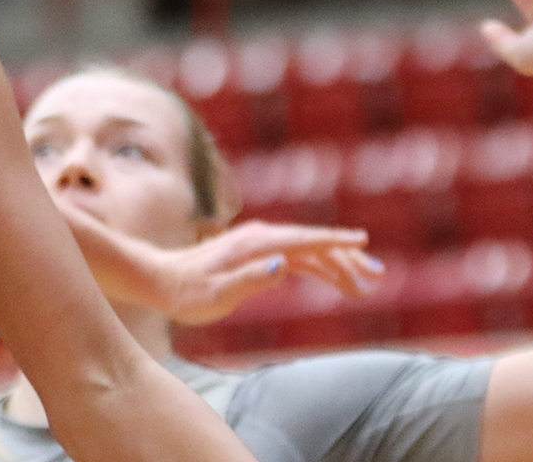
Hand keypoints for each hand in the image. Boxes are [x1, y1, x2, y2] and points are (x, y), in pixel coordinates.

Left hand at [145, 220, 382, 324]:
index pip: (304, 240)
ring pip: (306, 249)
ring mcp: (256, 242)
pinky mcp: (253, 251)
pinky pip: (294, 254)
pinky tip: (332, 278)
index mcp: (254, 245)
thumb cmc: (184, 293)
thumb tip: (284, 265)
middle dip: (345, 260)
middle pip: (312, 244)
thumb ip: (250, 281)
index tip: (363, 243)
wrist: (156, 279)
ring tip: (364, 283)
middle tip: (375, 279)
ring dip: (336, 264)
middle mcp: (258, 237)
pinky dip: (316, 264)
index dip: (335, 243)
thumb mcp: (215, 295)